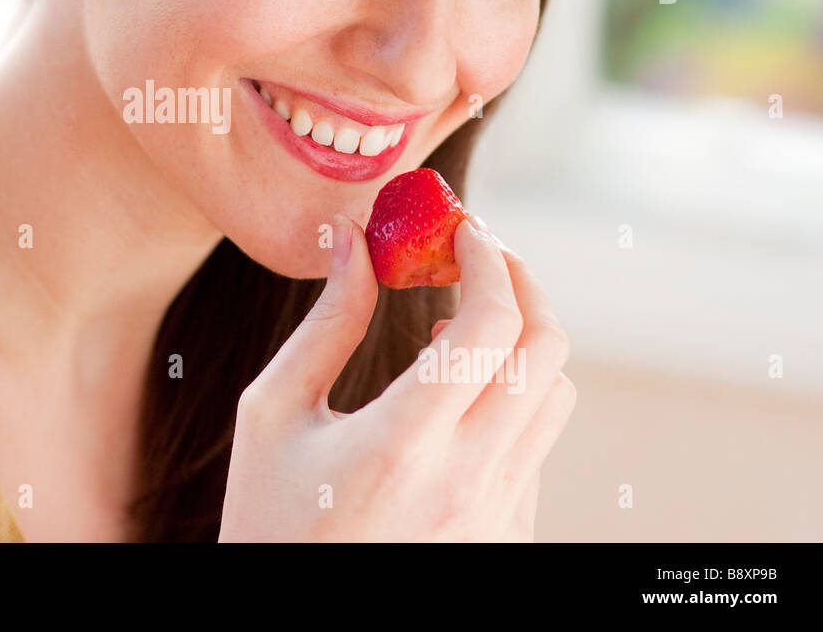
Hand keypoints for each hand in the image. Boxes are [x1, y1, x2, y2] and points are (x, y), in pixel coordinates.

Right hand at [218, 213, 574, 540]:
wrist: (290, 619)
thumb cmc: (267, 516)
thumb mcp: (273, 412)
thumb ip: (325, 323)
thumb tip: (353, 240)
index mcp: (401, 443)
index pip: (490, 326)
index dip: (487, 261)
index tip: (462, 230)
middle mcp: (465, 481)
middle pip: (546, 353)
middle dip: (521, 284)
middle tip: (480, 256)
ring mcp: (494, 516)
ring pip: (555, 398)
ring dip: (521, 341)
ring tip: (457, 328)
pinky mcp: (504, 536)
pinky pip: (537, 447)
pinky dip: (513, 398)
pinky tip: (458, 397)